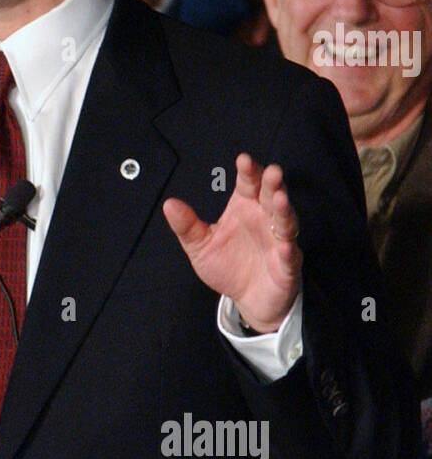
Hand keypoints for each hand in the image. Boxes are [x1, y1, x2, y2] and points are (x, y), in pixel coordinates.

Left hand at [163, 154, 301, 332]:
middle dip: (272, 183)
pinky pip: (289, 256)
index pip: (248, 184)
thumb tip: (169, 204)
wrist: (248, 299)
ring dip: (284, 210)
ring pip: (285, 221)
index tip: (243, 159)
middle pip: (271, 196)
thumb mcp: (200, 246)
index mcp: (244, 208)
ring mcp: (279, 241)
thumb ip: (187, 226)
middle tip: (272, 171)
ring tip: (280, 199)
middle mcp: (265, 219)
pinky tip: (283, 246)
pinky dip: (287, 250)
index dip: (248, 172)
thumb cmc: (228, 266)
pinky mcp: (287, 265)